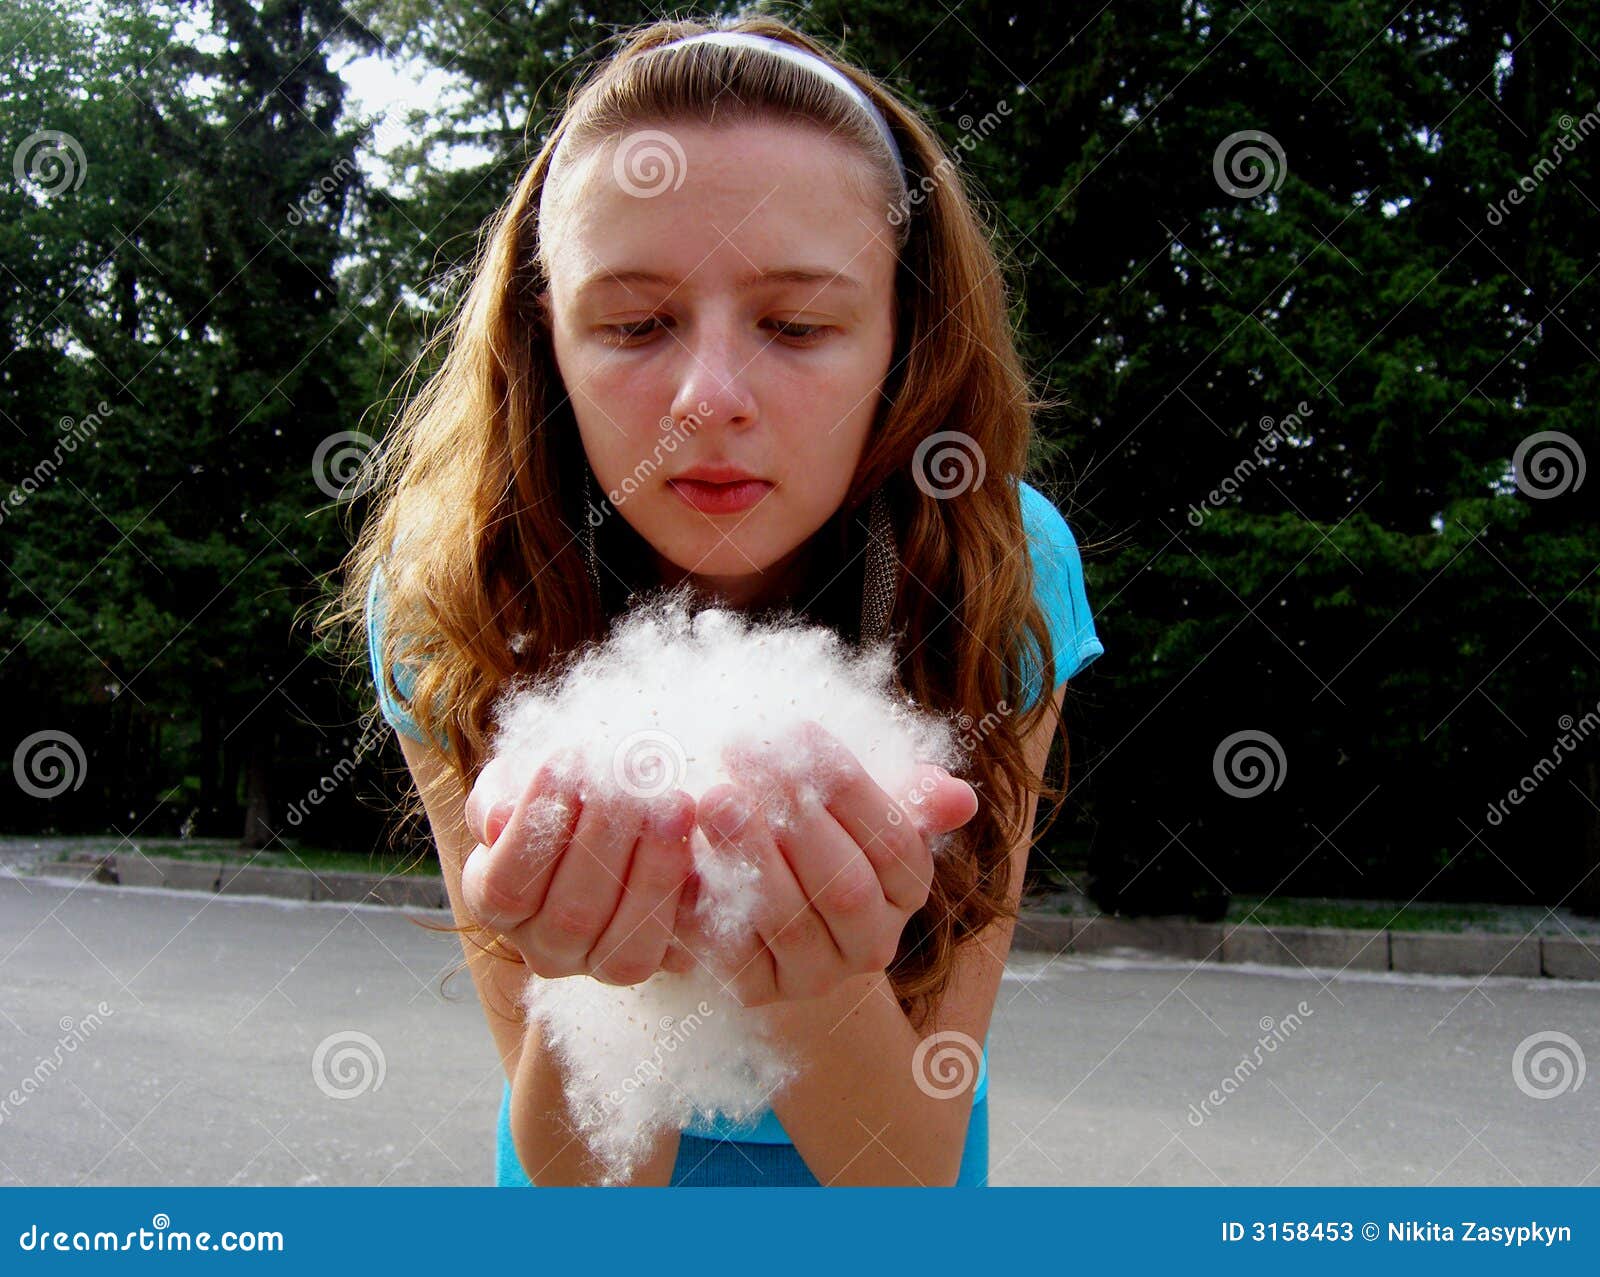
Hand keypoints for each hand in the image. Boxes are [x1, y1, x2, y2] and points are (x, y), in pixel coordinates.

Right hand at [461, 750, 698, 984]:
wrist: (609, 809)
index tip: (567, 759)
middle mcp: (543, 947)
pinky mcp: (652, 962)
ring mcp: (596, 965)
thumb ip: (497, 797)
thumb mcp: (514, 782)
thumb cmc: (556, 791)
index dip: (537, 826)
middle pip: (573, 913)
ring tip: (675, 804)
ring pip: (623, 944)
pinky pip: (670, 952)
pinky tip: (699, 843)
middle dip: (608, 837)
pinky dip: (685, 898)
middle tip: (634, 777)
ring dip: (656, 869)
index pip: (509, 886)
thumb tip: (500, 819)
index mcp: (494, 902)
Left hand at [680, 721, 978, 1006]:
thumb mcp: (859, 808)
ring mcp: (814, 974)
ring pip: (788, 920)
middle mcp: (871, 942)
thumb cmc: (815, 833)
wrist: (764, 911)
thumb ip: (908, 798)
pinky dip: (707, 900)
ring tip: (716, 797)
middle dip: (796, 815)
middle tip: (746, 753)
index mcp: (907, 890)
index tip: (798, 732)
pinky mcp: (755, 989)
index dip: (848, 787)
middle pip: (843, 884)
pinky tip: (687, 850)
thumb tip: (959, 797)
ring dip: (750, 855)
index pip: (894, 843)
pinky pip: (731, 950)